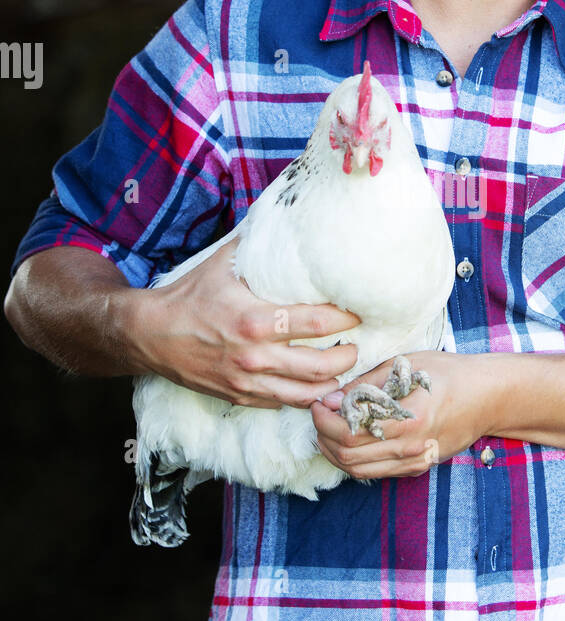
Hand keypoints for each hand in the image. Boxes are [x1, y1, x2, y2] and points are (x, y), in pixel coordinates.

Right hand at [129, 237, 359, 408]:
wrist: (151, 334)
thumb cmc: (190, 296)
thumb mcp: (224, 263)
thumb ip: (258, 245)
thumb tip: (286, 216)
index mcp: (256, 320)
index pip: (318, 323)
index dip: (346, 319)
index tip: (357, 313)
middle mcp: (255, 356)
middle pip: (321, 366)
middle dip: (348, 357)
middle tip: (355, 345)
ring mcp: (248, 381)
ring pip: (307, 394)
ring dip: (331, 382)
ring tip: (342, 368)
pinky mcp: (240, 397)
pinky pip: (284, 403)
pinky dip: (305, 396)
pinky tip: (315, 384)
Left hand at [310, 350, 496, 479]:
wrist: (488, 398)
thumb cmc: (450, 374)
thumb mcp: (408, 366)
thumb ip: (368, 385)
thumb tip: (332, 398)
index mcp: (408, 418)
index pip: (349, 430)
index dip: (324, 420)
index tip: (318, 403)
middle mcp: (411, 446)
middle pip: (348, 455)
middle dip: (323, 436)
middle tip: (319, 416)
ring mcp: (414, 461)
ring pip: (358, 470)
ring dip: (334, 452)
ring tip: (328, 430)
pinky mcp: (417, 468)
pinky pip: (375, 472)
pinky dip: (353, 460)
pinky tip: (349, 441)